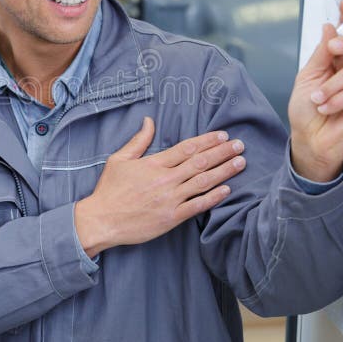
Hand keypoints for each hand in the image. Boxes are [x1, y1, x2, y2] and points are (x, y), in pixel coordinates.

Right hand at [74, 117, 245, 256]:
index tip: (223, 135)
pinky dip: (213, 197)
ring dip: (224, 171)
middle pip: (200, 162)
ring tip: (240, 162)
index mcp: (154, 164)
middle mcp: (165, 179)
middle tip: (240, 145)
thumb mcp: (119, 159)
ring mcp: (170, 199)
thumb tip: (150, 120)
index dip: (207, 141)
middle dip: (222, 152)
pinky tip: (227, 189)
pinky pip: (197, 206)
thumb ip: (139, 140)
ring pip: (203, 182)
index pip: (186, 148)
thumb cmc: (109, 190)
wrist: (101, 220)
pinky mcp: (171, 217)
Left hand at [288, 0, 342, 181]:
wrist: (307, 139)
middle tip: (334, 47)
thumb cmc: (306, 110)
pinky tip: (327, 109)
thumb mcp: (307, 76)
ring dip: (331, 86)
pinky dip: (337, 99)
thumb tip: (330, 26)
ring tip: (318, 100)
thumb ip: (321, 53)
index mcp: (337, 60)